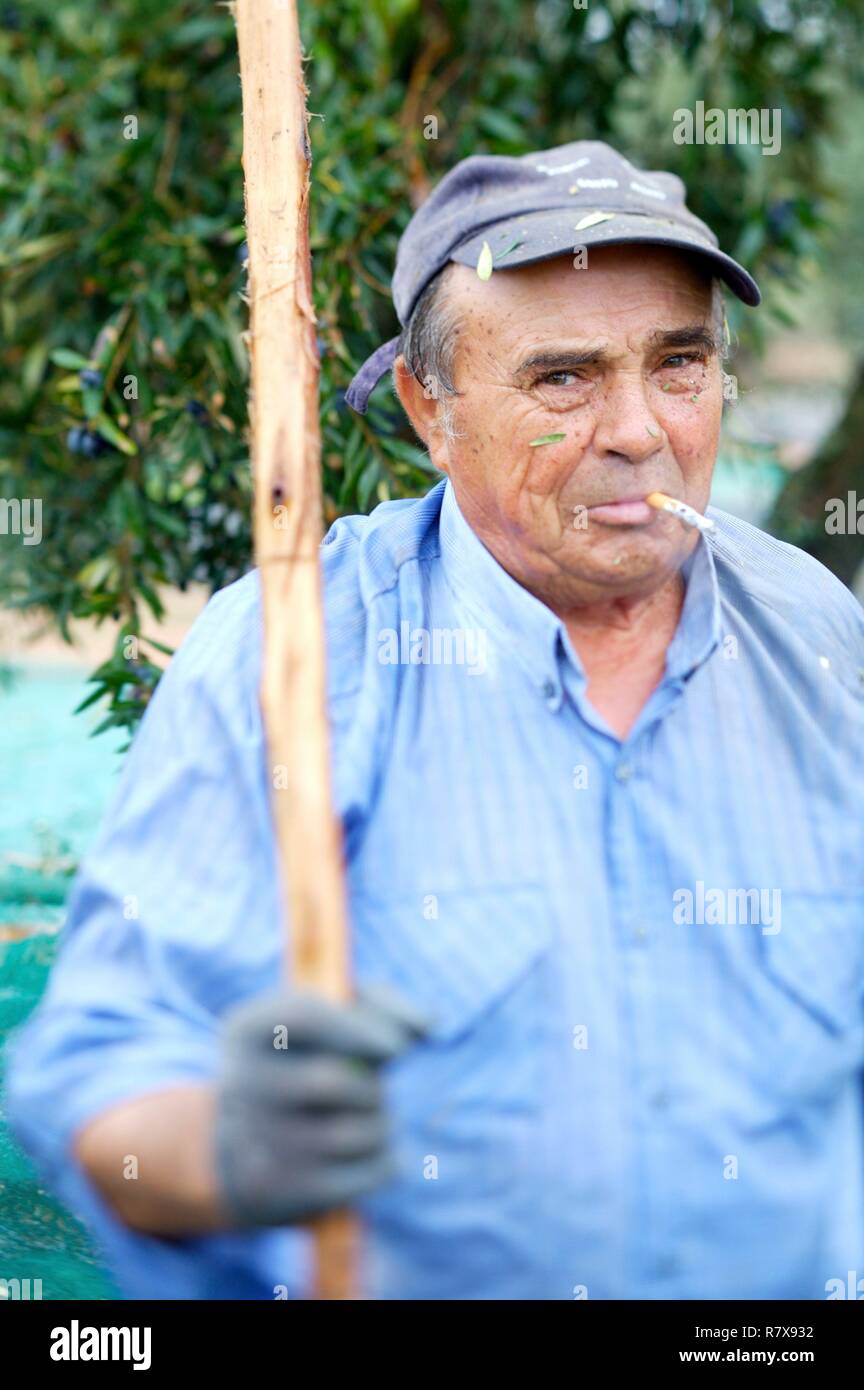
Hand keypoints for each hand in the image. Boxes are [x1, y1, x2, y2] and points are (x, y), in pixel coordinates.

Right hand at [213, 983, 427, 1227]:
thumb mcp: (326, 1018)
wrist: (248, 1148)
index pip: (304, 1016)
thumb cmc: (307, 1062)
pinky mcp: (289, 1191)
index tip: (398, 1047)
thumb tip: (428, 1025)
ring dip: (382, 1122)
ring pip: (359, 1132)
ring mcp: (263, 1143)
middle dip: (371, 1086)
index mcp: (249, 1031)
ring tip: (365, 1120)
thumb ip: (378, 1004)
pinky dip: (386, 1160)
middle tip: (372, 1089)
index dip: (359, 1027)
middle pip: (332, 1082)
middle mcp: (244, 1086)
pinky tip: (366, 1154)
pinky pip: (373, 1171)